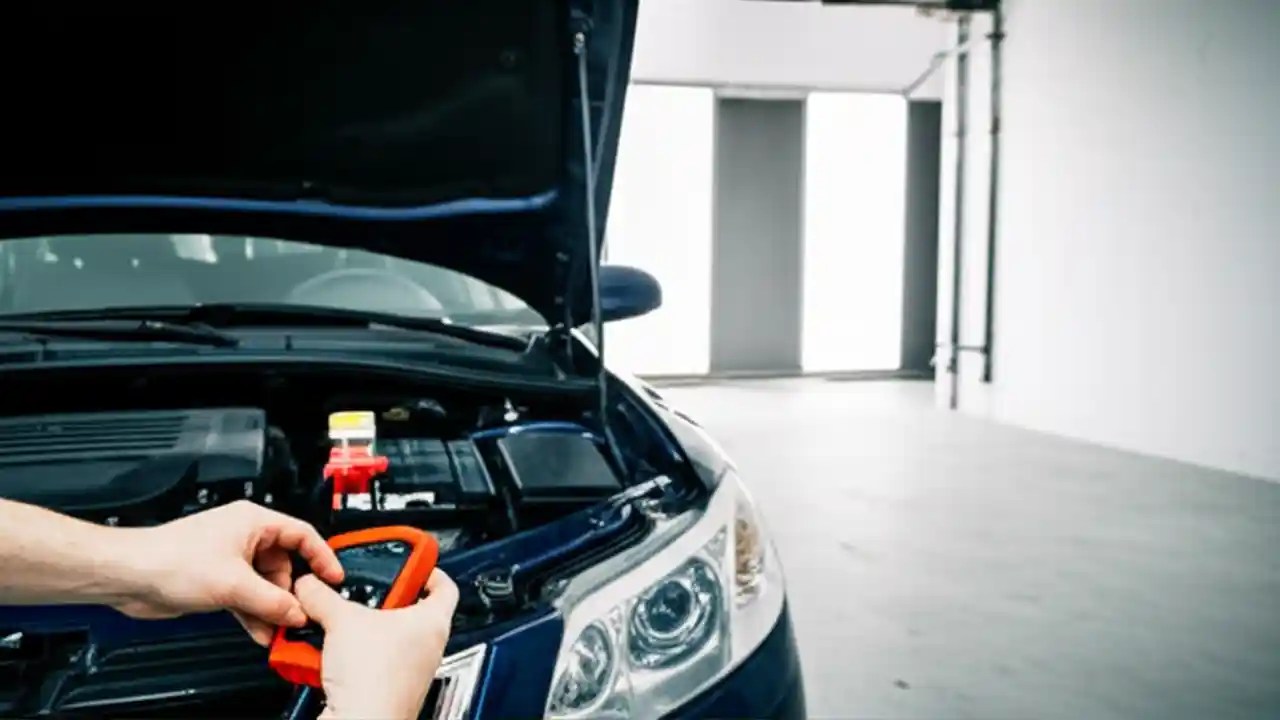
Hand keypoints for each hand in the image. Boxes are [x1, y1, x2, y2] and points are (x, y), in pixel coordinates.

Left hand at [114, 501, 343, 644]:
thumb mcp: (234, 584)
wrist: (131, 575)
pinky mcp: (217, 580)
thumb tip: (297, 612)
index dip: (322, 557)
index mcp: (253, 522)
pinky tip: (261, 632)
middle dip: (290, 594)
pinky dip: (255, 614)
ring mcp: (230, 560)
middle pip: (284, 566)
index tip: (333, 578)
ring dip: (272, 609)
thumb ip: (272, 601)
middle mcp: (244, 538)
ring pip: (265, 585)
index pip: (302, 535)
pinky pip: (247, 597)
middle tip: (298, 615)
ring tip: (279, 630)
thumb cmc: (170, 559)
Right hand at [294, 569, 459, 719]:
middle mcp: (426, 647)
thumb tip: (310, 585)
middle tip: (356, 594)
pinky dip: (342, 657)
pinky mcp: (384, 689)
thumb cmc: (375, 680)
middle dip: (374, 602)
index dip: (427, 568)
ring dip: (352, 632)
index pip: (445, 584)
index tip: (408, 561)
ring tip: (332, 625)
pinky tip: (323, 656)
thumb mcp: (341, 620)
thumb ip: (322, 595)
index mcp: (433, 621)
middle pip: (404, 610)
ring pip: (379, 639)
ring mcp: (407, 670)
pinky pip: (363, 663)